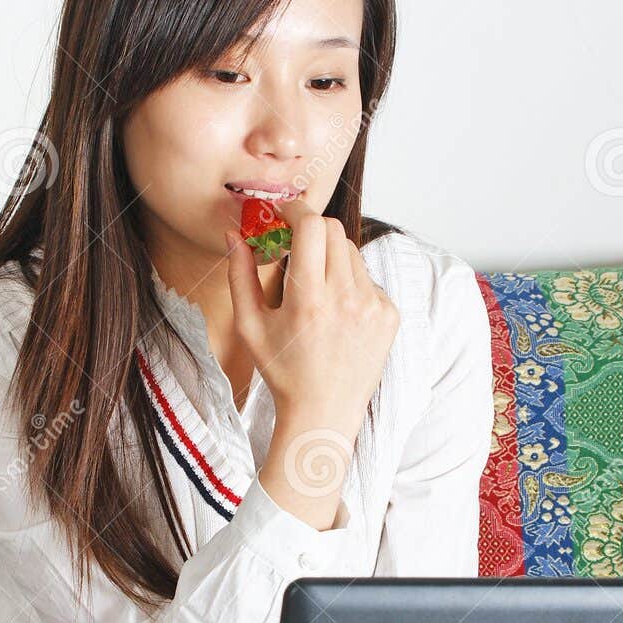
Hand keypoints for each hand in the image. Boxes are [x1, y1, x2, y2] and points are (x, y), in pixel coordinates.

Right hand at [225, 198, 399, 427]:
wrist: (324, 412)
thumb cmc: (282, 372)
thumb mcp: (250, 327)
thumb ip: (240, 275)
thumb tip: (233, 233)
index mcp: (308, 300)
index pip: (311, 226)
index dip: (296, 210)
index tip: (285, 214)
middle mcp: (345, 299)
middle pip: (333, 230)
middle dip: (312, 230)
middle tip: (296, 246)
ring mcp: (373, 306)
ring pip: (351, 253)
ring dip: (330, 258)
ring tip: (315, 290)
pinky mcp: (389, 315)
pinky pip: (368, 279)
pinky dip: (350, 284)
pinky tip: (337, 314)